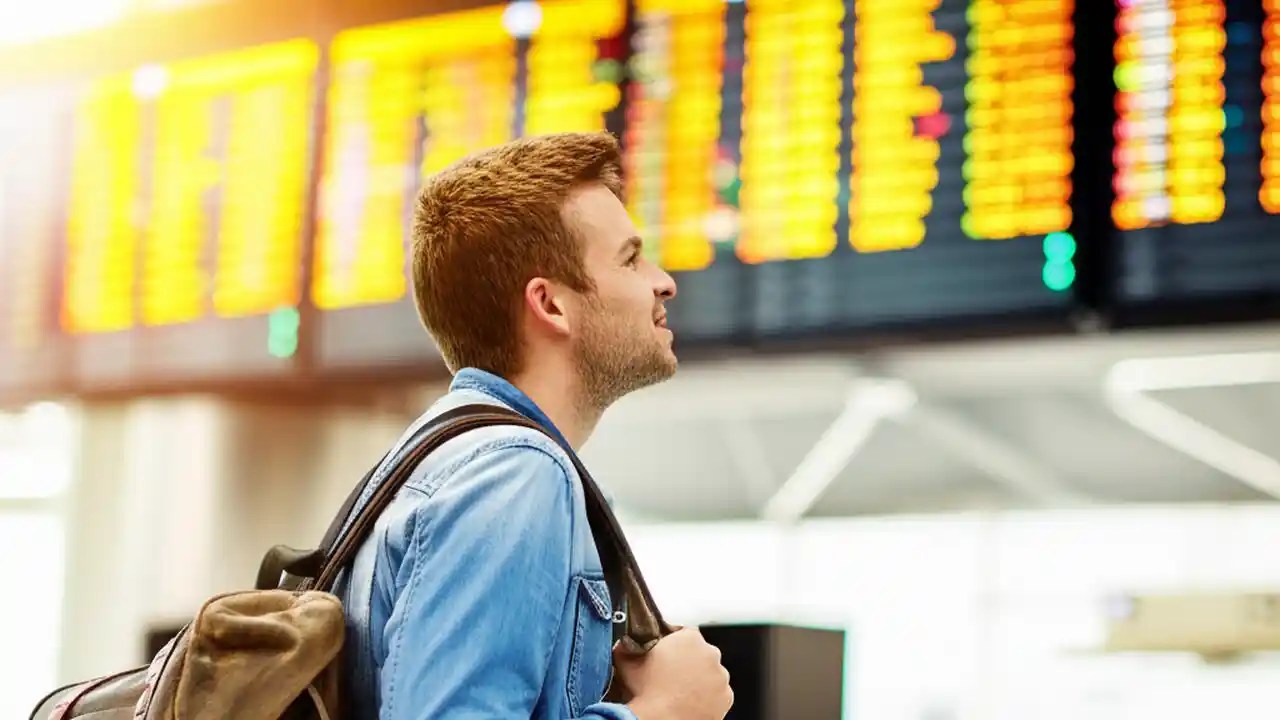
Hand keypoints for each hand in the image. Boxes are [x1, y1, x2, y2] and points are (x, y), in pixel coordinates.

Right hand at [616, 627, 732, 719]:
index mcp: (689, 638)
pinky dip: (707, 697)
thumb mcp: (628, 662)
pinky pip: (717, 694)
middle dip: (687, 661)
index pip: (683, 633)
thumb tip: (622, 645)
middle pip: (699, 653)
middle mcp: (710, 654)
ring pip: (710, 674)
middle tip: (670, 675)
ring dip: (699, 679)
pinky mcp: (726, 698)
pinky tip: (690, 703)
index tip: (663, 655)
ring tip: (680, 692)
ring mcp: (721, 677)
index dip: (672, 644)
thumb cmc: (646, 691)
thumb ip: (626, 648)